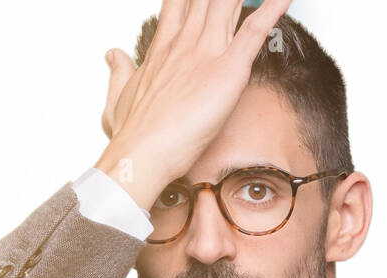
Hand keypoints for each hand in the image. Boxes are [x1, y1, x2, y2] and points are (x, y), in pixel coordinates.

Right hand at [95, 0, 292, 210]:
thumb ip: (119, 71)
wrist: (141, 154)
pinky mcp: (227, 69)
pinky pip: (256, 31)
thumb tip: (113, 53)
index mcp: (163, 47)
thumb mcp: (119, 96)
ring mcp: (205, 52)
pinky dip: (273, 10)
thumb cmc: (132, 134)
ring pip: (228, 3)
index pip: (180, 3)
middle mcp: (184, 42)